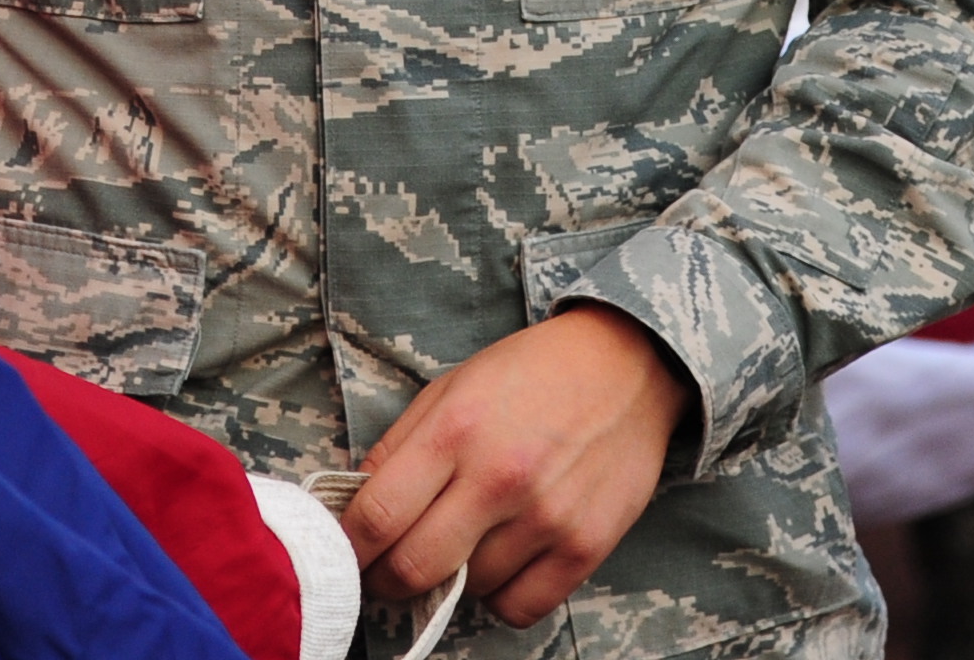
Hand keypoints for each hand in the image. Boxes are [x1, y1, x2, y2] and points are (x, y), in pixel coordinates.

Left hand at [340, 304, 692, 631]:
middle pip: (414, 568)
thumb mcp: (451, 387)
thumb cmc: (531, 374)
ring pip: (467, 592)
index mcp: (455, 429)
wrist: (625, 365)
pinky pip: (520, 608)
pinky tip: (502, 563)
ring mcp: (546, 516)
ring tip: (465, 544)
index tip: (347, 553)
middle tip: (388, 569)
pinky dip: (500, 597)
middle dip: (388, 578)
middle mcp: (499, 476)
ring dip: (453, 580)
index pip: (376, 517)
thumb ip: (397, 448)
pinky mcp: (586, 545)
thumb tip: (354, 507)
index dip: (350, 547)